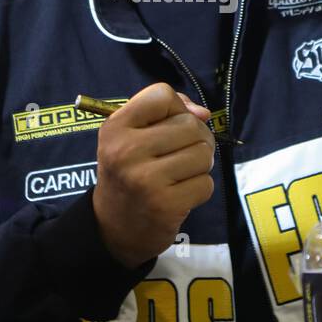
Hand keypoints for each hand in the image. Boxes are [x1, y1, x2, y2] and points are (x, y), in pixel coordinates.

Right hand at [92, 82, 214, 267]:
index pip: (161, 95)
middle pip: (189, 125)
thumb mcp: (130, 136)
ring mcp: (146, 180)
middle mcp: (126, 151)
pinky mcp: (166, 205)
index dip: (176, 107)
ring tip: (180, 173)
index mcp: (115, 128)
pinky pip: (206, 183)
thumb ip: (166, 112)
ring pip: (203, 153)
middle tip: (181, 153)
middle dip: (196, 138)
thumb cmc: (129, 172)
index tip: (170, 124)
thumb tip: (203, 114)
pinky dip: (200, 187)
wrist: (114, 227)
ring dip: (200, 164)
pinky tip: (180, 193)